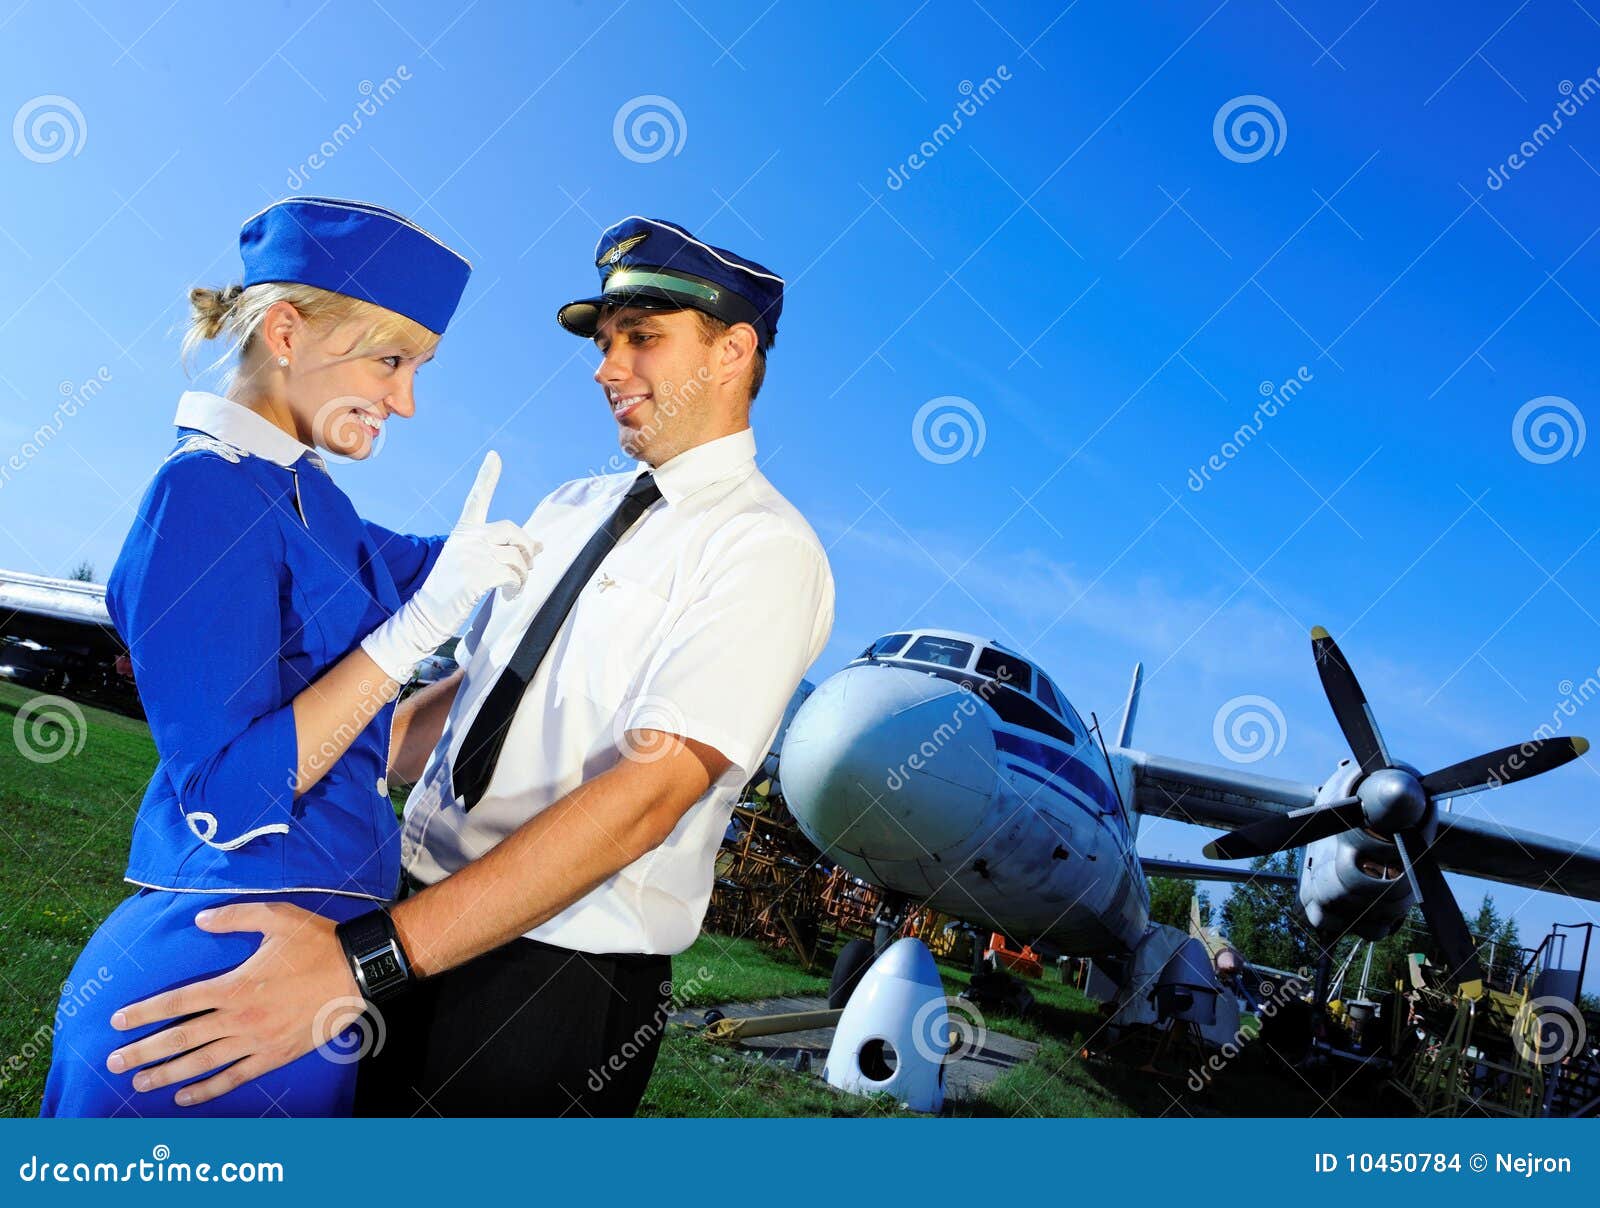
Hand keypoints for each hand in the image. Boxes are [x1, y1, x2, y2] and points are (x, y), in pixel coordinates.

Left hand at [105, 903, 362, 1107]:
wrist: (357, 971)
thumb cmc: (317, 941)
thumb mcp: (276, 917)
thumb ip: (234, 917)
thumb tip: (199, 919)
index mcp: (235, 985)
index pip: (178, 1002)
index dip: (145, 1013)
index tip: (117, 1022)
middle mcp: (240, 1017)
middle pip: (182, 1038)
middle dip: (144, 1051)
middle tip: (114, 1063)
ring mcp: (257, 1040)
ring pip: (203, 1062)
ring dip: (167, 1074)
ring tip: (139, 1083)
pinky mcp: (275, 1055)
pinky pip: (235, 1077)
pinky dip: (208, 1089)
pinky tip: (185, 1096)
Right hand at [362, 450, 539, 680]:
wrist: (428, 613)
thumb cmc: (454, 589)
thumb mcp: (472, 562)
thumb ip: (500, 550)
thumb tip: (540, 545)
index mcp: (463, 531)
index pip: (477, 498)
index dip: (487, 476)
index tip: (495, 455)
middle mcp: (467, 538)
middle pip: (512, 530)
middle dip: (528, 548)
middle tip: (530, 564)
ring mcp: (471, 556)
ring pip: (516, 557)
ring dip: (524, 574)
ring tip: (517, 586)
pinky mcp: (477, 575)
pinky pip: (513, 575)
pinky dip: (518, 586)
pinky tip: (511, 595)